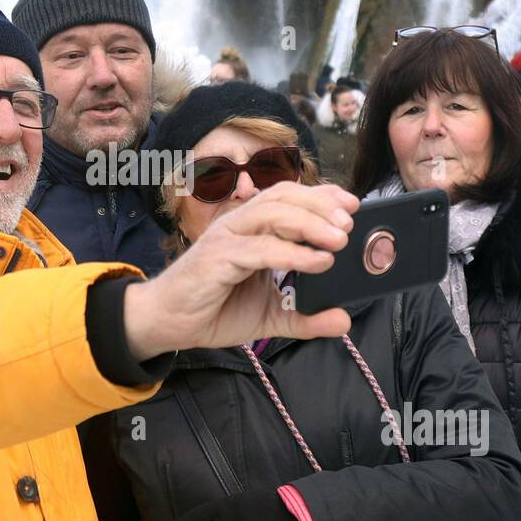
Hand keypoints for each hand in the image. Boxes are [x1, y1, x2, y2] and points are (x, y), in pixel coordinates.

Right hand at [124, 182, 359, 359]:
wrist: (167, 324)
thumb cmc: (213, 309)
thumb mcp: (270, 316)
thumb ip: (306, 317)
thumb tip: (344, 320)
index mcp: (251, 229)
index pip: (289, 198)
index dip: (321, 196)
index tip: (352, 203)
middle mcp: (239, 225)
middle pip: (283, 197)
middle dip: (321, 205)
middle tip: (351, 222)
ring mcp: (226, 239)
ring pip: (272, 214)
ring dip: (310, 223)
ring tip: (340, 239)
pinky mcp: (217, 259)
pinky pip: (258, 249)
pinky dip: (291, 252)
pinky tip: (316, 261)